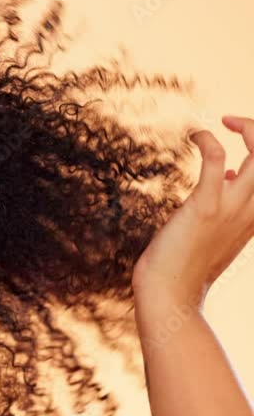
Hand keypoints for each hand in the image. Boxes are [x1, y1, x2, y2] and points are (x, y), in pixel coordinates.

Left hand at [132, 115, 253, 308]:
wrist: (170, 294)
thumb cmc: (186, 263)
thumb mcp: (218, 229)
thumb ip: (230, 203)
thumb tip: (232, 173)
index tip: (245, 141)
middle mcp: (253, 210)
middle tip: (235, 122)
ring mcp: (231, 208)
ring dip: (250, 128)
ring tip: (225, 121)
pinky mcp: (205, 206)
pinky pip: (216, 160)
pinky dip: (208, 140)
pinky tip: (195, 135)